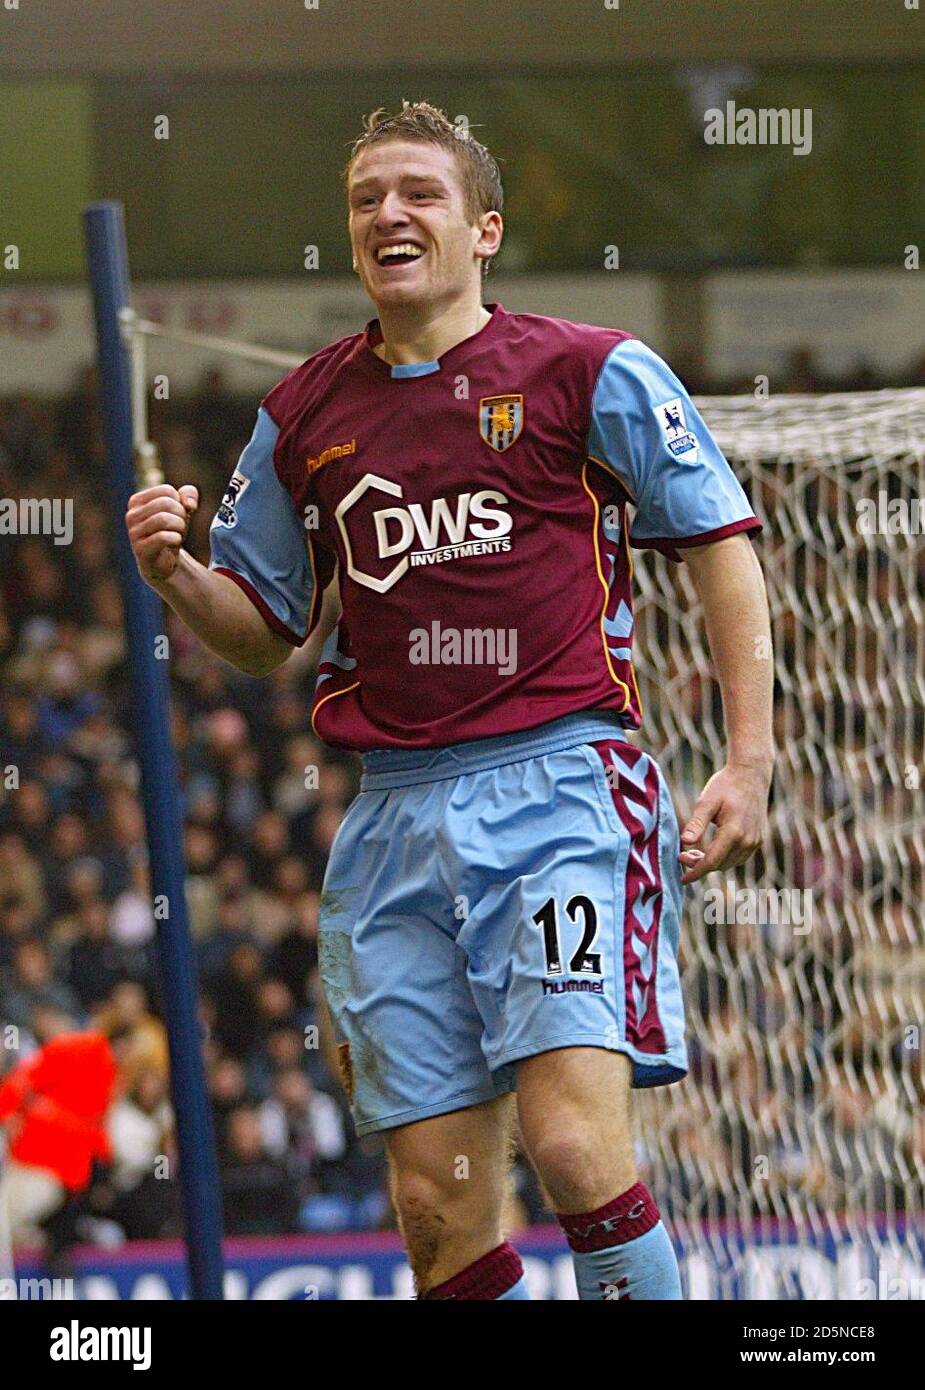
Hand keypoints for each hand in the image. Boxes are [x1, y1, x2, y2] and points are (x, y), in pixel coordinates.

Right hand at [125, 484, 198, 583]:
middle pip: (166, 503)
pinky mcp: (140, 550)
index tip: (177, 515)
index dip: (180, 502)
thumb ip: (188, 495)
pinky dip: (176, 538)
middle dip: (181, 515)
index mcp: (136, 501)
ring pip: (163, 519)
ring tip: (178, 534)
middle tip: (180, 526)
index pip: (166, 491)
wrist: (165, 562)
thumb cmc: (171, 531)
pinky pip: (162, 537)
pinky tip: (174, 542)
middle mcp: (131, 515)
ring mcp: (134, 533)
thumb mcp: (182, 509)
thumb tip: (190, 504)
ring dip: (180, 527)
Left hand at [678, 760, 771, 883]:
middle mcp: (748, 840)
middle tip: (682, 856)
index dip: (695, 872)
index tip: (682, 879)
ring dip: (712, 863)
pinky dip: (724, 858)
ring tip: (694, 853)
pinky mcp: (758, 838)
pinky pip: (739, 857)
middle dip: (700, 866)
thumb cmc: (726, 785)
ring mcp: (755, 841)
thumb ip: (696, 823)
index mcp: (733, 832)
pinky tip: (712, 849)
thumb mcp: (706, 801)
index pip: (712, 862)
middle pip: (720, 865)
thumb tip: (685, 842)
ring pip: (730, 863)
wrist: (751, 774)